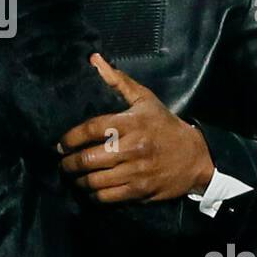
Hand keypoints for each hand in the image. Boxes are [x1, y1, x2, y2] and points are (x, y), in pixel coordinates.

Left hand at [58, 54, 214, 203]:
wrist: (195, 157)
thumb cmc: (165, 125)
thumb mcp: (145, 100)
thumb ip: (118, 81)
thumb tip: (94, 60)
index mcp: (132, 123)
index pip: (92, 128)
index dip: (71, 137)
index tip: (61, 143)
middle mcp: (132, 147)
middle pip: (89, 158)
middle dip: (69, 163)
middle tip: (63, 162)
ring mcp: (136, 172)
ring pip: (95, 181)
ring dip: (79, 180)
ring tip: (74, 176)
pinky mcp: (139, 191)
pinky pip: (107, 196)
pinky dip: (93, 194)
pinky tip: (90, 189)